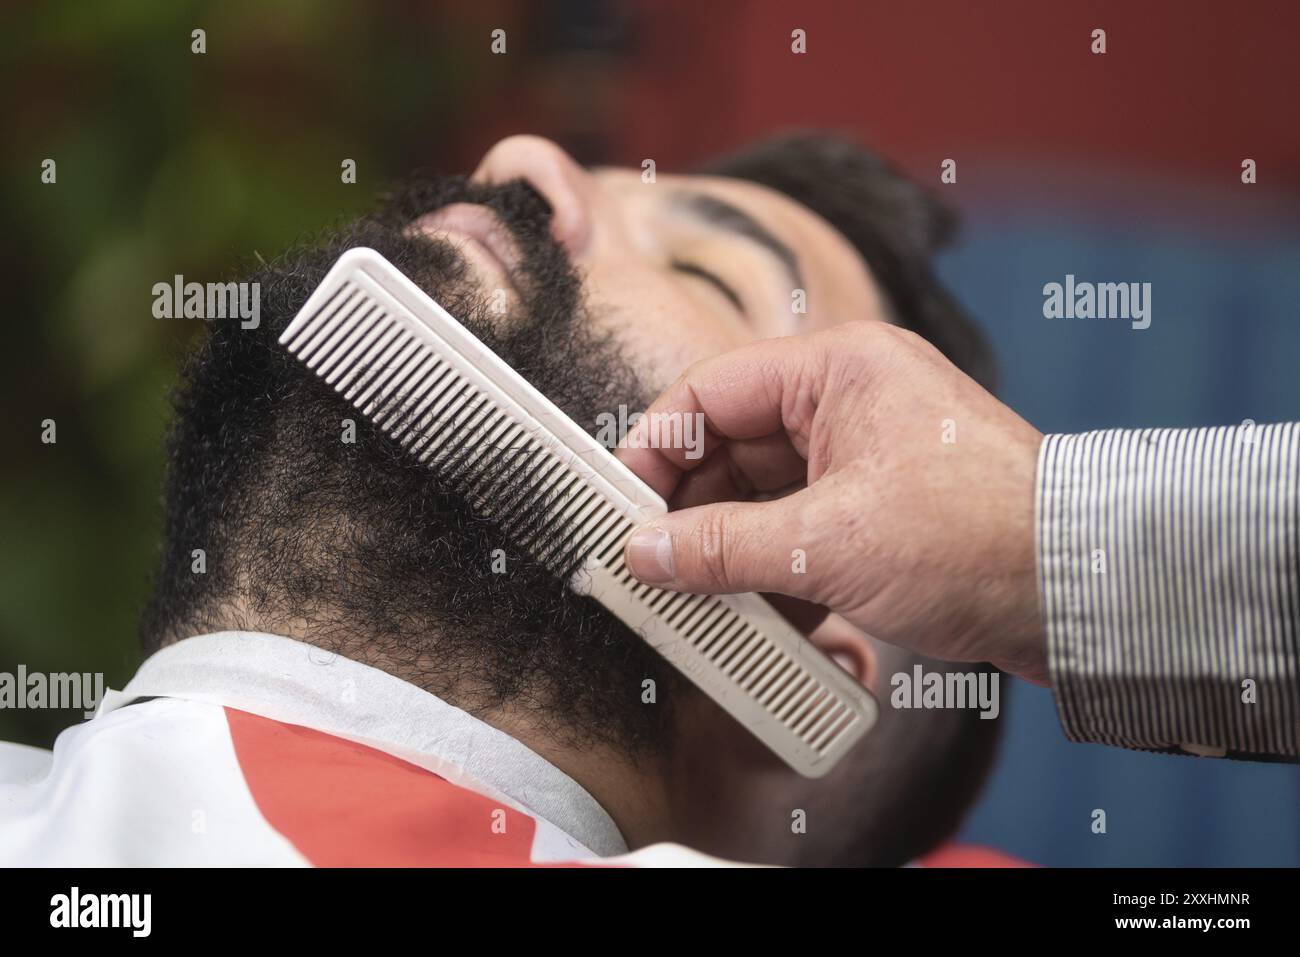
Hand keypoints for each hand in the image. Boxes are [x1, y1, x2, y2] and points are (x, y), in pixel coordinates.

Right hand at [616, 321, 1047, 683]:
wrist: (1086, 592)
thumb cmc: (975, 537)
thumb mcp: (825, 543)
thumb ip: (719, 546)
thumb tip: (642, 552)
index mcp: (838, 370)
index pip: (711, 392)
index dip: (655, 448)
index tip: (621, 506)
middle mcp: (849, 401)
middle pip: (733, 446)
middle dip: (690, 509)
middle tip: (650, 564)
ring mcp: (867, 456)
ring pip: (764, 493)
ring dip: (729, 546)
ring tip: (695, 598)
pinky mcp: (883, 508)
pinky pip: (801, 526)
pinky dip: (772, 566)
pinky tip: (753, 613)